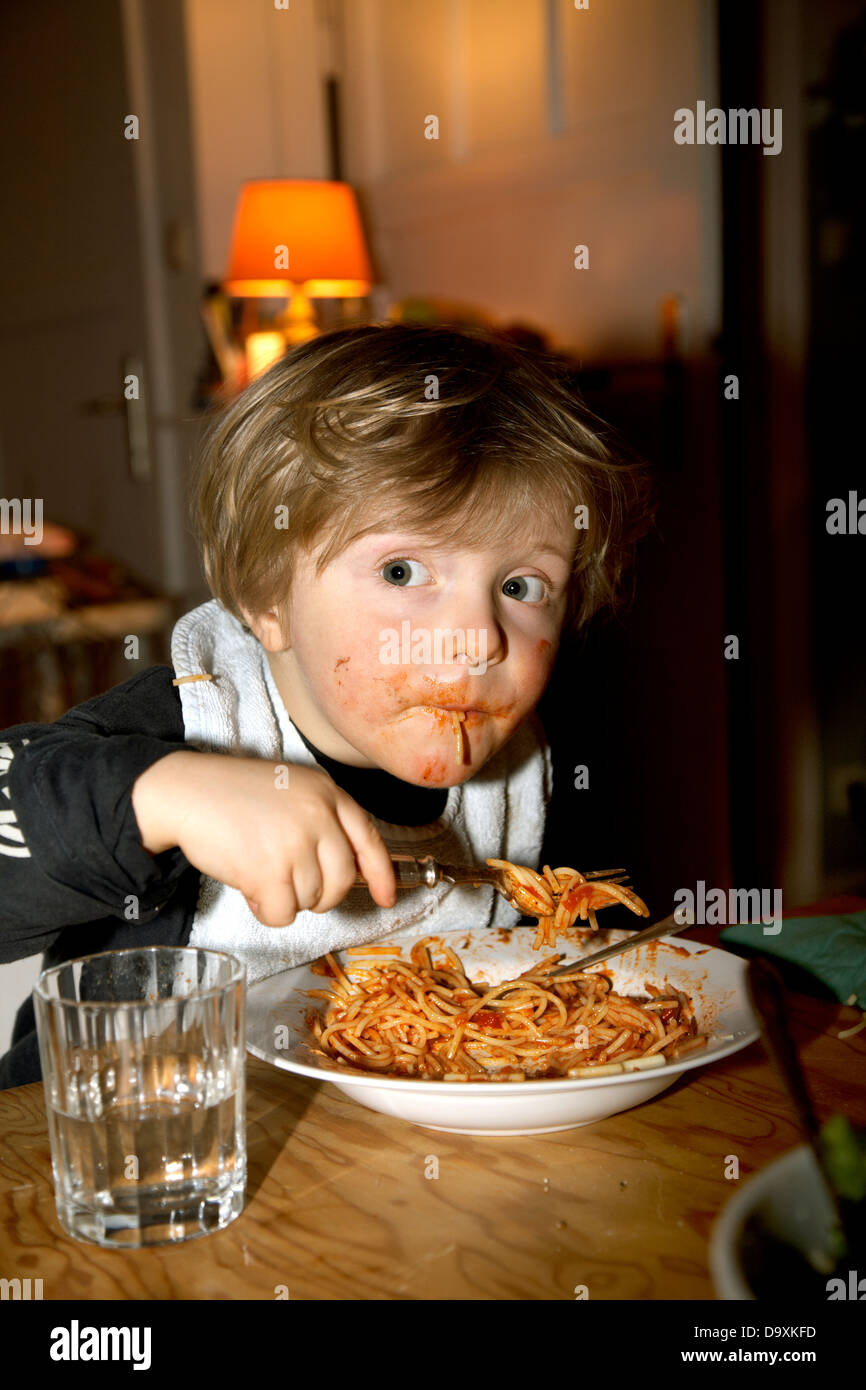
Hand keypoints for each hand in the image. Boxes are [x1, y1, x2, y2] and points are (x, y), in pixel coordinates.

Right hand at [132, 752, 396, 925]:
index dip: (382, 874)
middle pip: (342, 880)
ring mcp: (296, 843)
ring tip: (258, 871)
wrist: (186, 792)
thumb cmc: (233, 794)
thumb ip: (323, 821)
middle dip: (320, 895)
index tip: (388, 897)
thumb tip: (349, 869)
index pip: (369, 840)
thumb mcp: (291, 791)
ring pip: (310, 900)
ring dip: (284, 897)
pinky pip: (283, 914)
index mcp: (327, 793)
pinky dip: (266, 911)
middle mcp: (318, 816)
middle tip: (291, 885)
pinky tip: (249, 886)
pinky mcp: (269, 870)